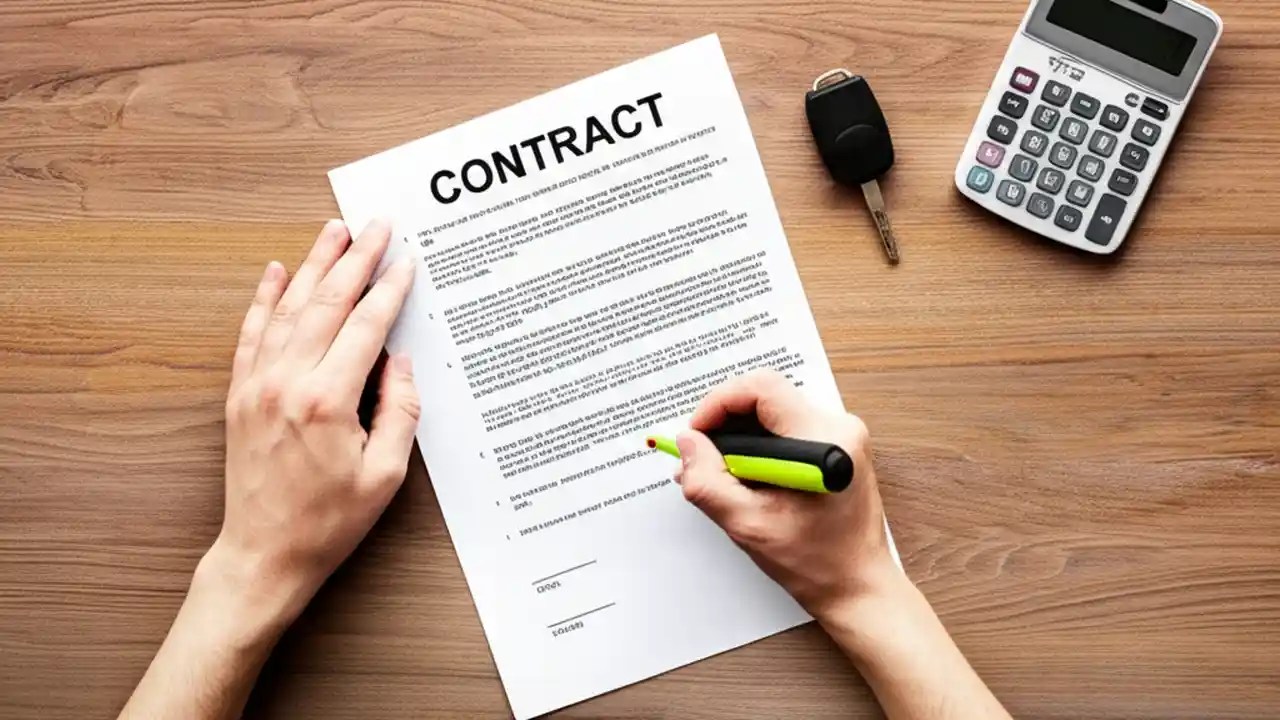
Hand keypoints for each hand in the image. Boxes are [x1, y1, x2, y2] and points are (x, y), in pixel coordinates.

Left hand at [208, 219, 418, 628]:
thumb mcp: (386, 474)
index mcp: (328, 400)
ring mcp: (258, 386)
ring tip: (334, 231)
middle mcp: (288, 383)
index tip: (405, 261)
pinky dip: (264, 299)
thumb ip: (400, 411)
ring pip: (288, 308)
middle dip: (355, 259)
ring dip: (313, 265)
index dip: (389, 289)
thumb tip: (399, 362)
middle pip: (327, 304)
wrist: (265, 555)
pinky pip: (251, 334)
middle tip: (375, 226)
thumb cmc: (328, 522)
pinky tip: (276, 272)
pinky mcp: (240, 396)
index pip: (366, 327)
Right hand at [676, 369, 895, 619]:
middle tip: (701, 460)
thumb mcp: (748, 525)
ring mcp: (842, 435)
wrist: (857, 586)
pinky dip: (759, 446)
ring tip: (721, 476)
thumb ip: (708, 482)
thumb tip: (688, 443)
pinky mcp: (837, 446)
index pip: (762, 389)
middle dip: (725, 425)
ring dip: (740, 438)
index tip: (696, 434)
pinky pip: (786, 428)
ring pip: (773, 413)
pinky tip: (746, 478)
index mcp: (823, 441)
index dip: (719, 403)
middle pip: (765, 398)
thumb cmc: (816, 564)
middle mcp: (839, 428)